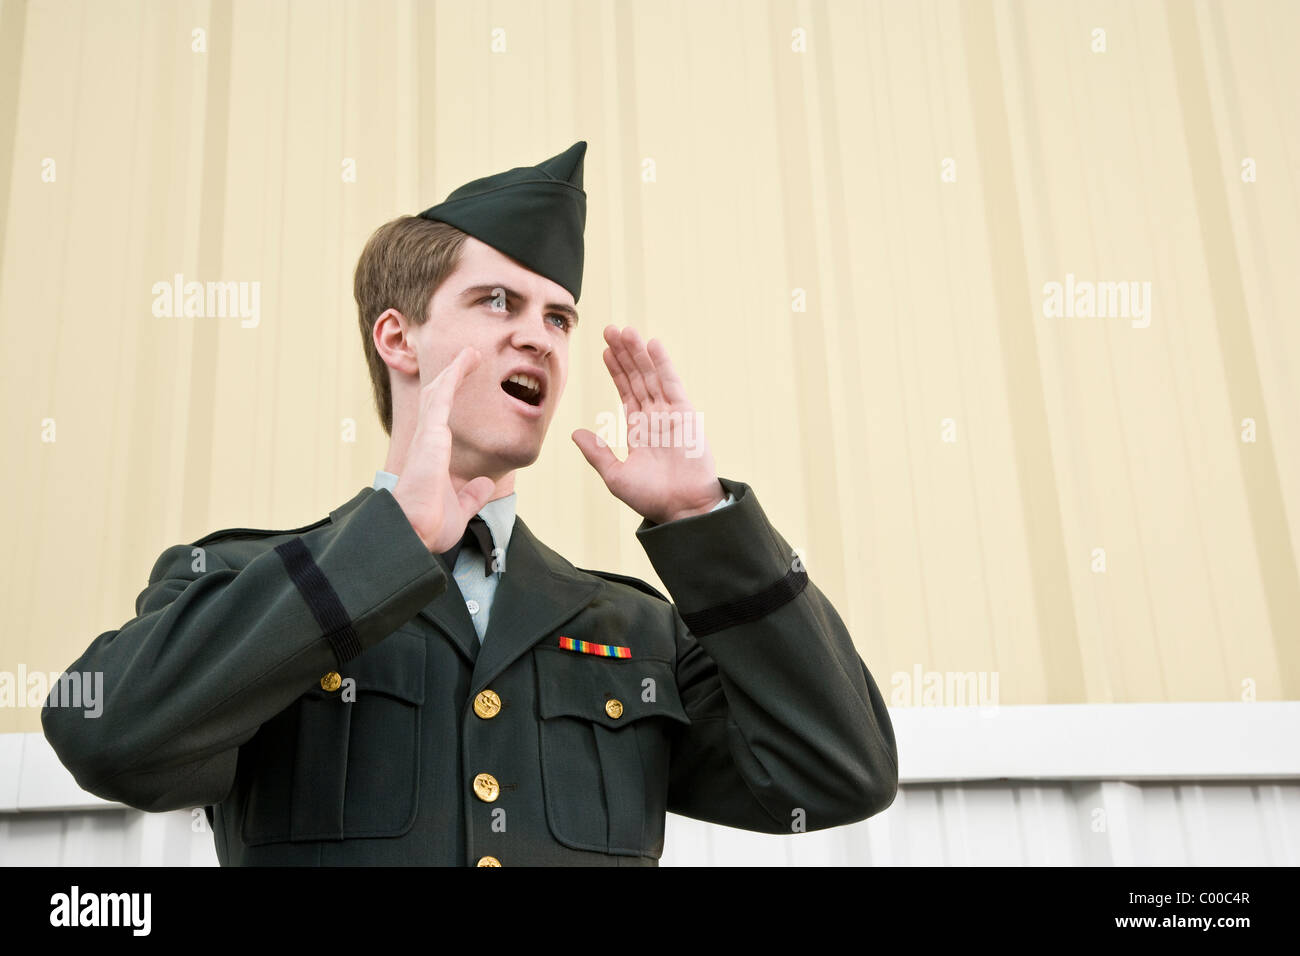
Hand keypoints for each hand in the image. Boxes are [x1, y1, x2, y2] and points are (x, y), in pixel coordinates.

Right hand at [391, 347, 497, 551]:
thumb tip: (486, 484)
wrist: (414, 533)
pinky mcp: (431, 435)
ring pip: (440, 392)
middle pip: (439, 399)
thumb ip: (472, 496)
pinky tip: (465, 361)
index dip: (451, 398)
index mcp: (433, 457)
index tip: (463, 382)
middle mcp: (427, 442)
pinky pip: (443, 397)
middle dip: (452, 376)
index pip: (442, 419)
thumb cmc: (429, 525)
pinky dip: (454, 376)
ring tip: (471, 352)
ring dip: (455, 370)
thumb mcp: (460, 509)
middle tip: (468, 357)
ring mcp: (427, 436)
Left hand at [572, 326, 723, 524]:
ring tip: (626, 330)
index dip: (616, 371)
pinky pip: (672, 384)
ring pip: (651, 376)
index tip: (605, 350)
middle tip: (611, 329)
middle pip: (637, 378)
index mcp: (639, 430)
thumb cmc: (651, 497)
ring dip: (639, 353)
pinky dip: (663, 364)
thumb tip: (575, 433)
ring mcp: (670, 414)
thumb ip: (597, 452)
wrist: (682, 509)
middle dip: (624, 354)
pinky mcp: (685, 415)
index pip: (626, 392)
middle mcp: (654, 418)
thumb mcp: (615, 475)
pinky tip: (653, 345)